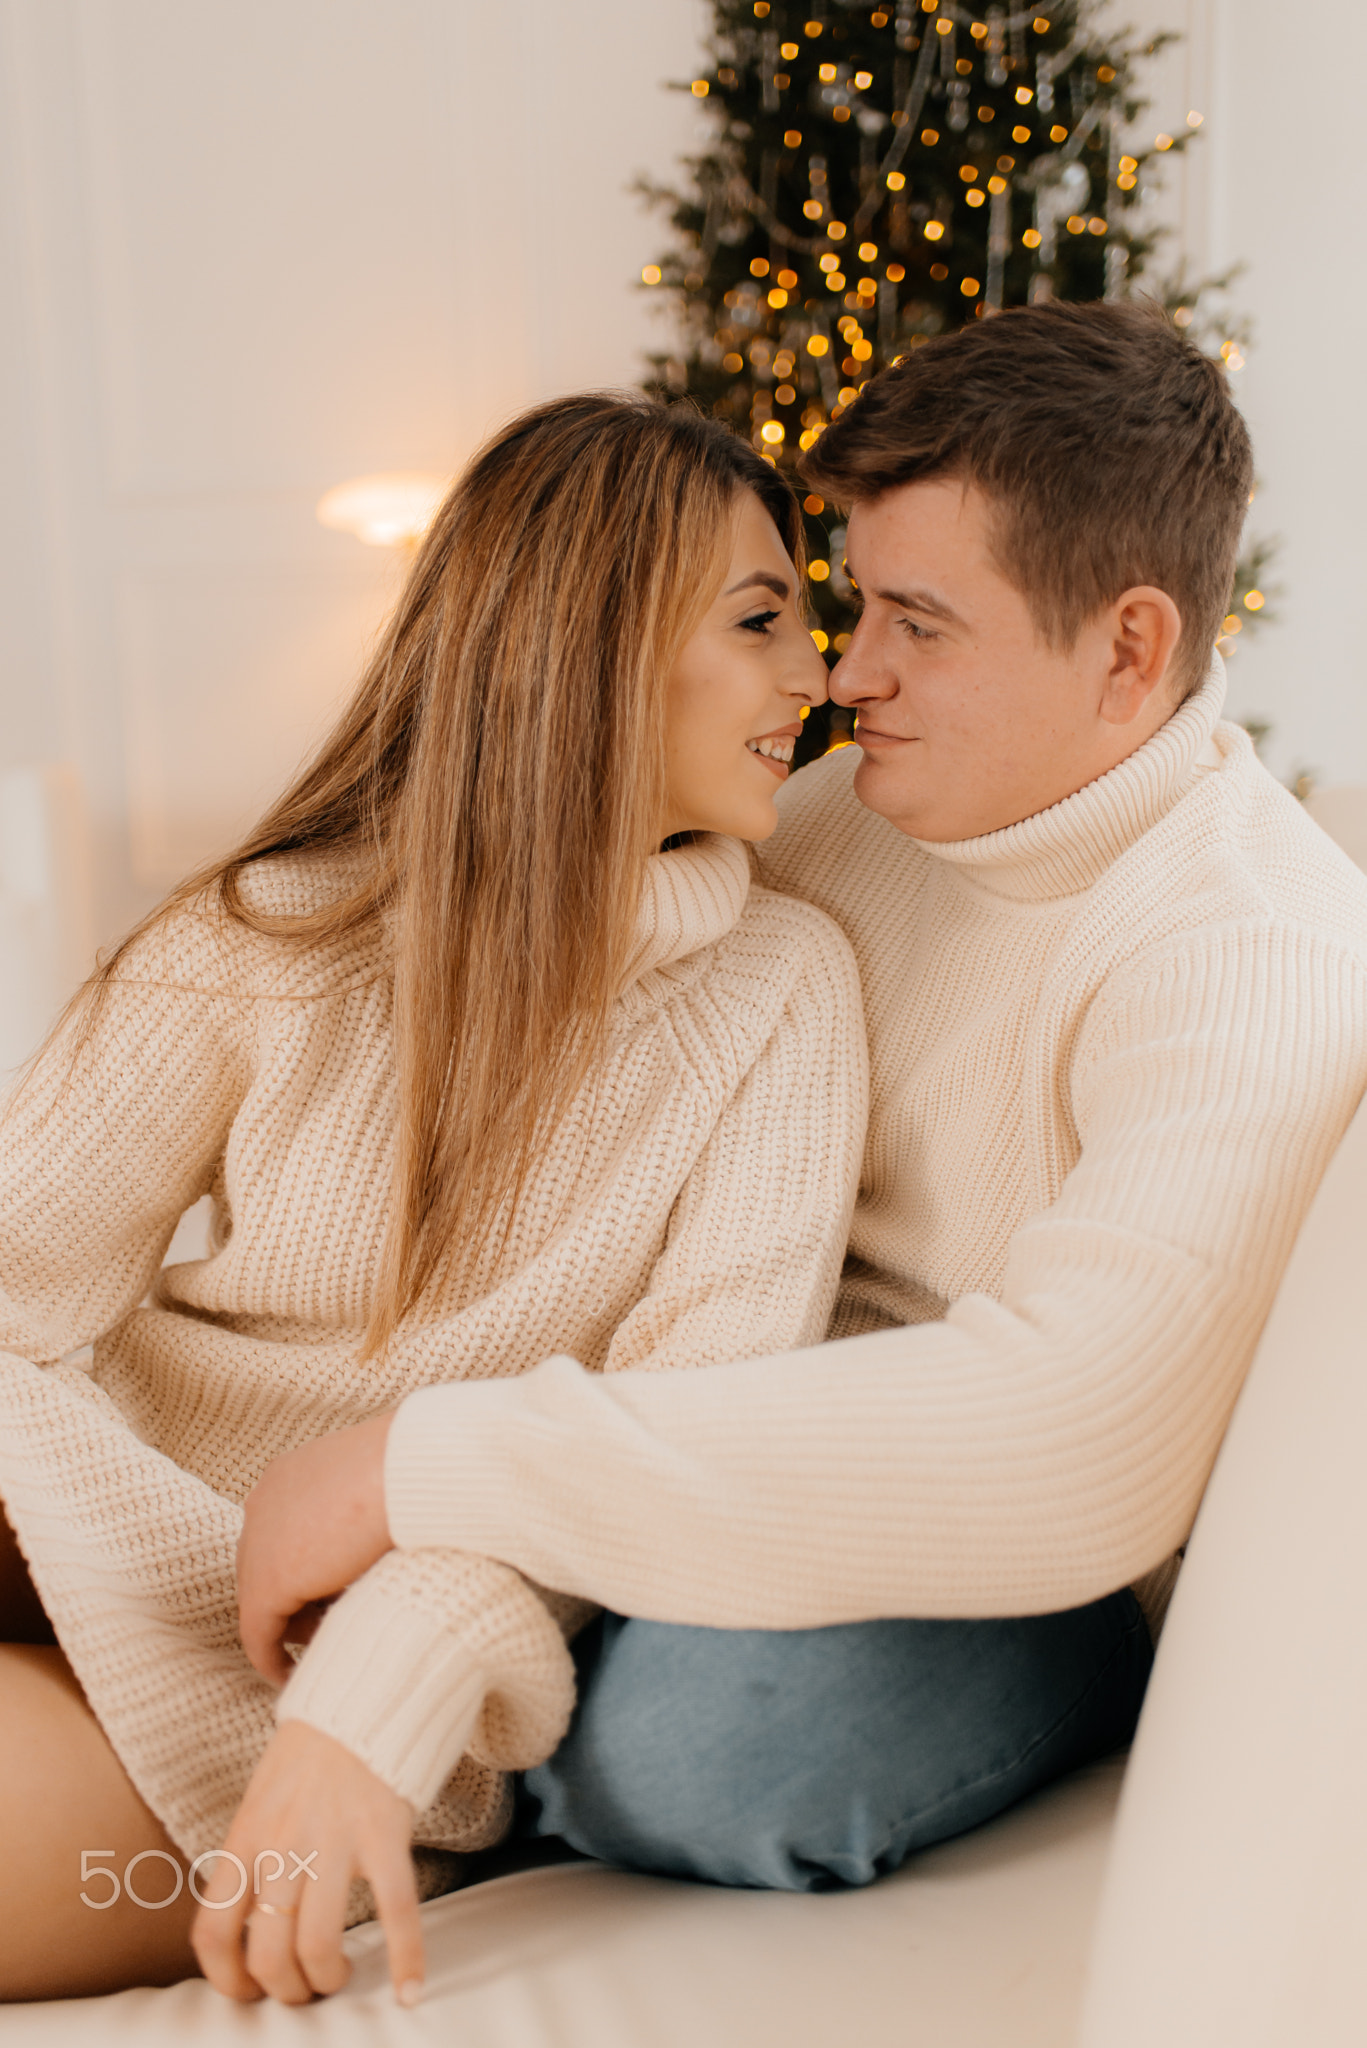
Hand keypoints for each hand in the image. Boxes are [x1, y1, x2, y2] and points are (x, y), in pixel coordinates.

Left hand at [192, 1720, 422, 2006]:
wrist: (363, 1696)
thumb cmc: (312, 1753)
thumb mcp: (261, 1800)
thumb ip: (253, 1856)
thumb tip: (247, 1920)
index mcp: (247, 1837)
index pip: (213, 1930)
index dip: (227, 1979)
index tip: (249, 1991)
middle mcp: (283, 1844)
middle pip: (268, 1951)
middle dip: (287, 1988)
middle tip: (305, 1986)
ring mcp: (334, 1841)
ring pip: (318, 1944)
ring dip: (328, 1978)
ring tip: (340, 1975)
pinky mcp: (384, 1835)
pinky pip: (395, 1911)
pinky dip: (406, 1959)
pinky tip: (410, 1988)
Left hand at [238, 1412, 394, 1684]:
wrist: (406, 1473)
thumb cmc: (407, 1472)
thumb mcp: (370, 1487)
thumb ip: (352, 1512)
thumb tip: (365, 1539)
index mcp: (284, 1478)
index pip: (279, 1532)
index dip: (301, 1566)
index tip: (325, 1592)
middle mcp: (261, 1506)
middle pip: (264, 1565)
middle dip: (292, 1596)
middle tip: (325, 1621)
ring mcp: (259, 1544)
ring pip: (260, 1599)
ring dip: (289, 1623)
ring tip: (321, 1641)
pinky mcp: (269, 1583)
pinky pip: (257, 1632)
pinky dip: (269, 1656)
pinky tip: (286, 1673)